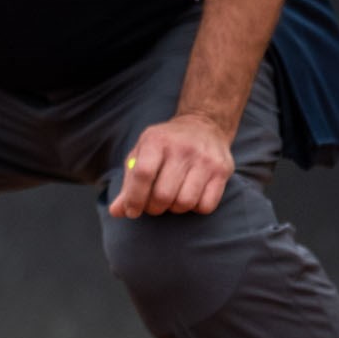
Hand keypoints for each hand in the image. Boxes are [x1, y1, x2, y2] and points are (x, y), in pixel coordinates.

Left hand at [108, 113, 234, 218]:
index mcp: (156, 140)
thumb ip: (128, 183)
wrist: (204, 125)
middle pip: (163, 194)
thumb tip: (116, 212)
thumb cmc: (165, 146)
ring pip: (185, 203)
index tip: (132, 211)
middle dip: (154, 208)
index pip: (143, 174)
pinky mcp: (222, 170)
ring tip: (172, 199)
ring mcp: (205, 159)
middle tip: (153, 206)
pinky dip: (195, 208)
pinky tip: (191, 196)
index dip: (134, 198)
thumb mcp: (142, 154)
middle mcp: (182, 148)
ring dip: (175, 209)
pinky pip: (206, 206)